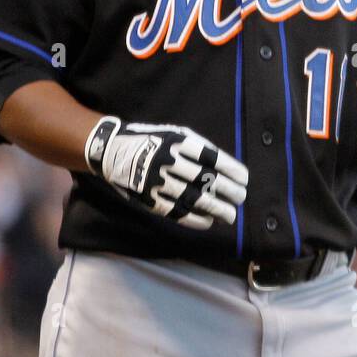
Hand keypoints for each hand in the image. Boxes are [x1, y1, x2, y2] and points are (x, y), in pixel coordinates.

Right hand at [84, 117, 247, 228]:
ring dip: (215, 208)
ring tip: (230, 215)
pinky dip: (194, 219)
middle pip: (205, 178)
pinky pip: (175, 211)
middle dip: (227, 190)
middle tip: (242, 198)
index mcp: (177, 142)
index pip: (211, 157)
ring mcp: (157, 180)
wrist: (112, 151)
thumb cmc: (152, 141)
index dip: (230, 169)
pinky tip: (208, 222)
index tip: (244, 179)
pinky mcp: (147, 198)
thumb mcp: (174, 134)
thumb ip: (197, 147)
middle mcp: (168, 161)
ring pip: (192, 198)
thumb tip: (225, 167)